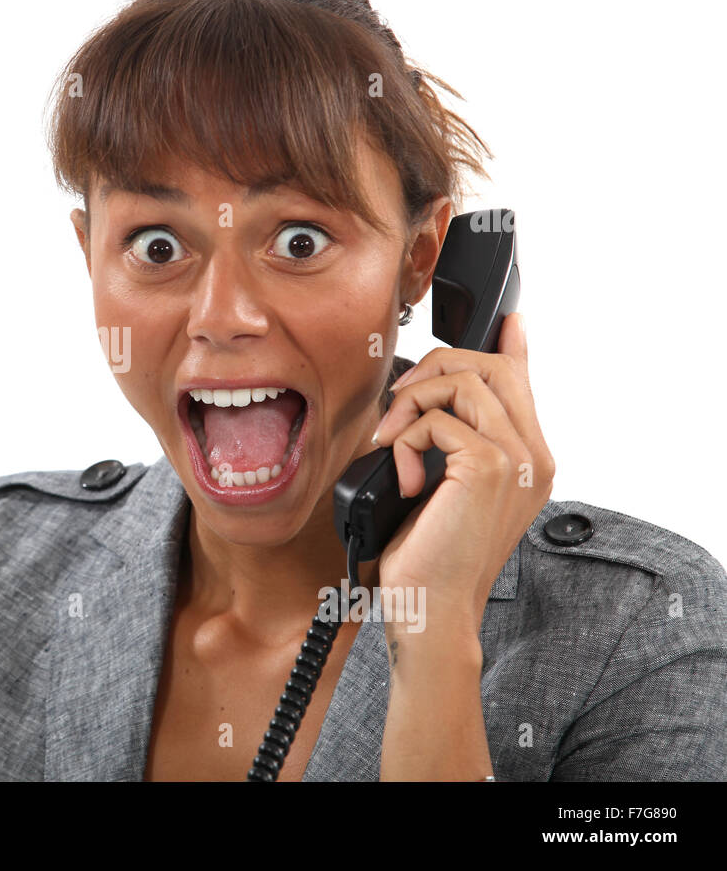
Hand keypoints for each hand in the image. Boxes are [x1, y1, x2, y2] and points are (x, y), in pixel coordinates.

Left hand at [369, 313, 554, 632]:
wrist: (430, 607)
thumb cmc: (428, 556)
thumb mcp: (438, 486)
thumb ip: (447, 441)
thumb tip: (428, 401)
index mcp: (527, 458)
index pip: (523, 381)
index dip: (512, 343)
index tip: (507, 318)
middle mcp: (532, 456)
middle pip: (490, 365)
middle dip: (433, 369)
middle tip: (399, 405)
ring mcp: (517, 460)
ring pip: (464, 381)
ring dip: (411, 403)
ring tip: (392, 444)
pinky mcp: (489, 468)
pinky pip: (437, 420)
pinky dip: (404, 441)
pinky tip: (404, 479)